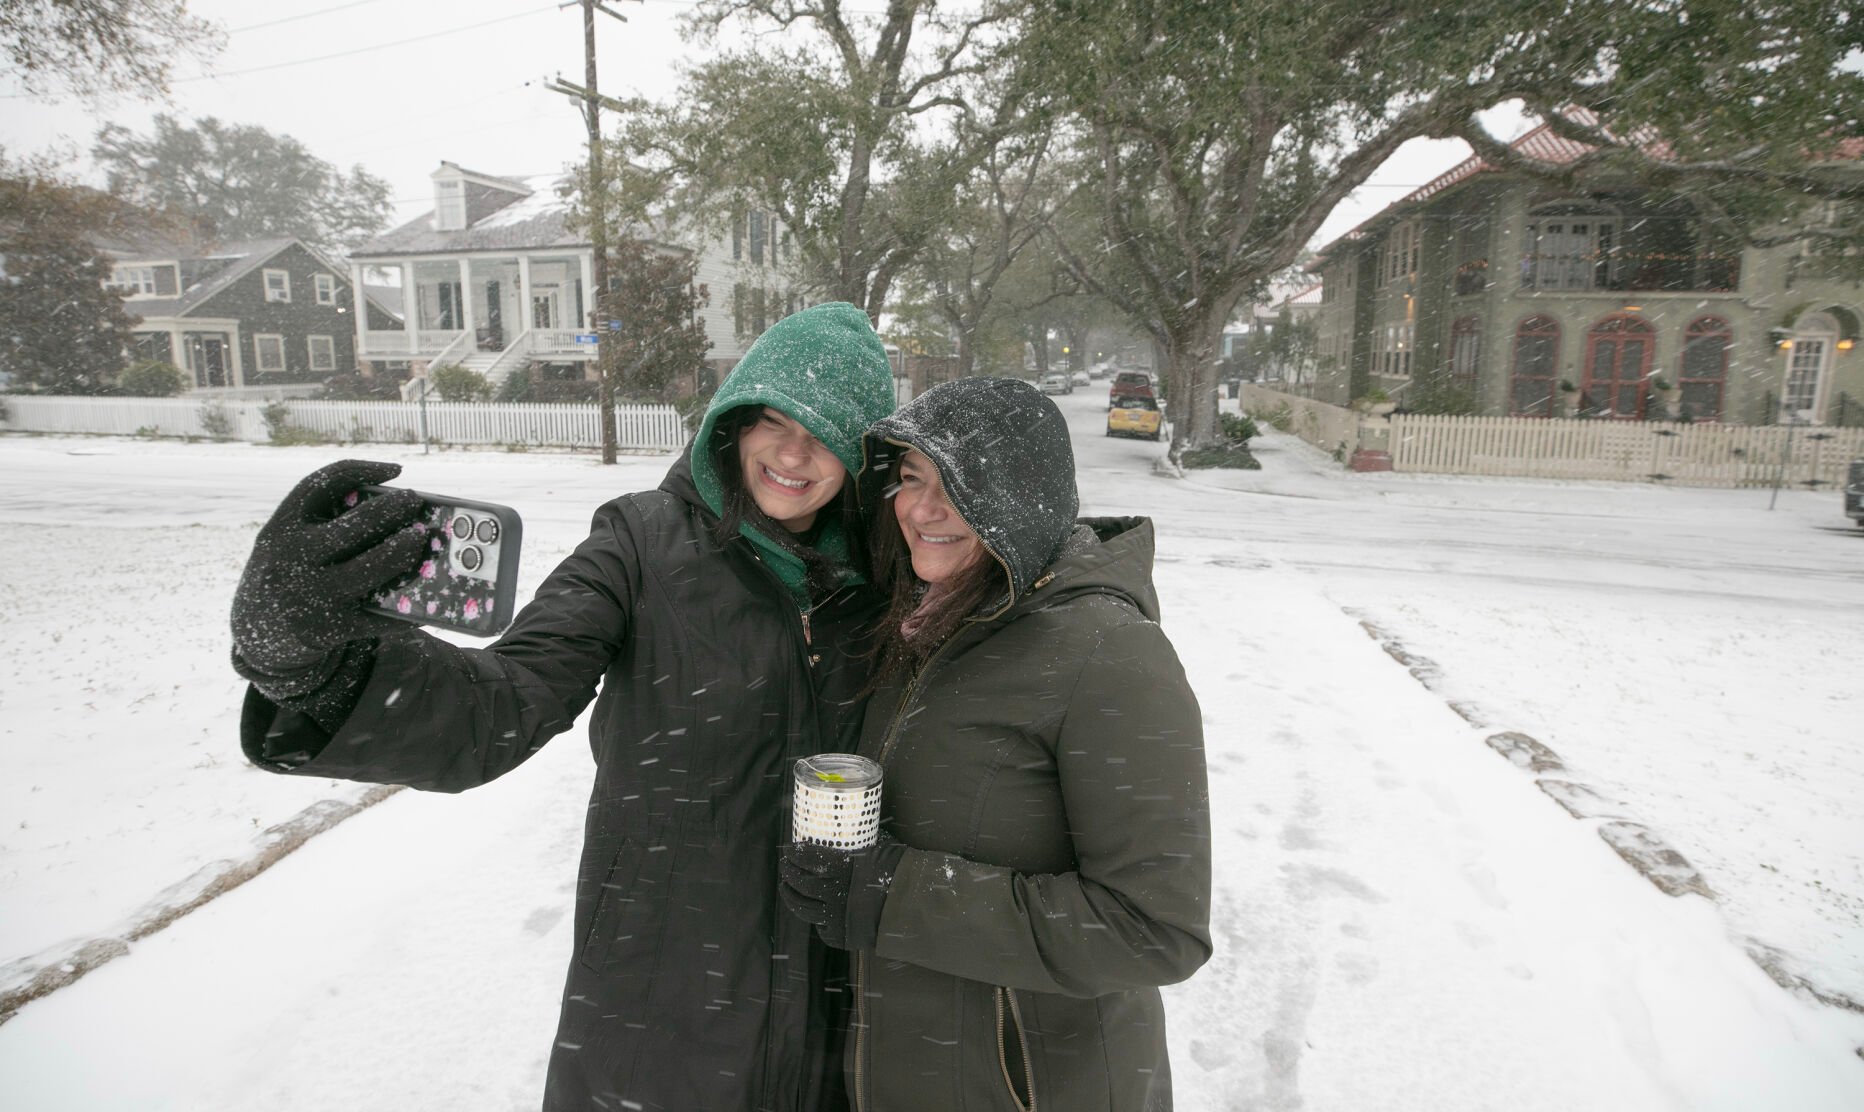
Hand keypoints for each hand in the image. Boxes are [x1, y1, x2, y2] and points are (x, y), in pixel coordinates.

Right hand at [230, 459, 428, 680]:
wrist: (256, 631)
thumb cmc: (288, 571)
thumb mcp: (287, 541)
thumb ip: (322, 521)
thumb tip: (390, 506)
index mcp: (281, 528)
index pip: (320, 485)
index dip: (360, 471)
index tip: (396, 470)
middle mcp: (292, 558)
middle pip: (356, 526)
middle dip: (393, 509)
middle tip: (414, 501)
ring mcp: (310, 595)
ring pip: (373, 567)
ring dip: (405, 549)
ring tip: (420, 537)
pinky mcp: (329, 628)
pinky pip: (380, 613)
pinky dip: (407, 602)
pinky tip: (426, 591)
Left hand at [778, 836, 906, 951]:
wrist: (914, 907)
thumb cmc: (900, 872)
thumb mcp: (879, 848)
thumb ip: (858, 845)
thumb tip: (850, 829)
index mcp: (841, 869)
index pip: (806, 859)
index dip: (794, 853)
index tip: (789, 849)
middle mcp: (833, 895)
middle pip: (799, 884)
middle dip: (788, 873)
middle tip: (785, 866)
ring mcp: (835, 918)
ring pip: (802, 908)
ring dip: (790, 896)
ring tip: (786, 887)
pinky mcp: (840, 936)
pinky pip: (820, 926)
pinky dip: (815, 917)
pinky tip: (812, 909)